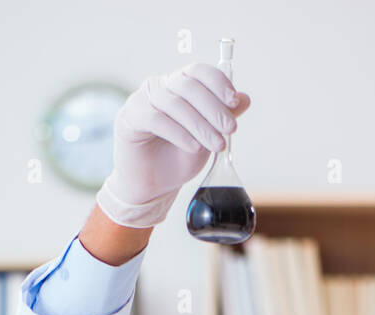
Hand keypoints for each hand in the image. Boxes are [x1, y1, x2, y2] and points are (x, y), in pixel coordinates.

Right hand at [95, 63, 251, 227]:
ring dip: (200, 125)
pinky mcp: (129, 118)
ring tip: (216, 145)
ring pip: (174, 103)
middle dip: (213, 108)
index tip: (234, 102)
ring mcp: (142, 100)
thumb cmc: (179, 157)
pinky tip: (193, 147)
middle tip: (230, 129)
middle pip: (188, 85)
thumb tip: (244, 98)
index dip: (218, 83)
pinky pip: (156, 119)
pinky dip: (178, 133)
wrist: (154, 184)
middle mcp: (160, 87)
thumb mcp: (208, 136)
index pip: (198, 71)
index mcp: (179, 85)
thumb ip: (223, 117)